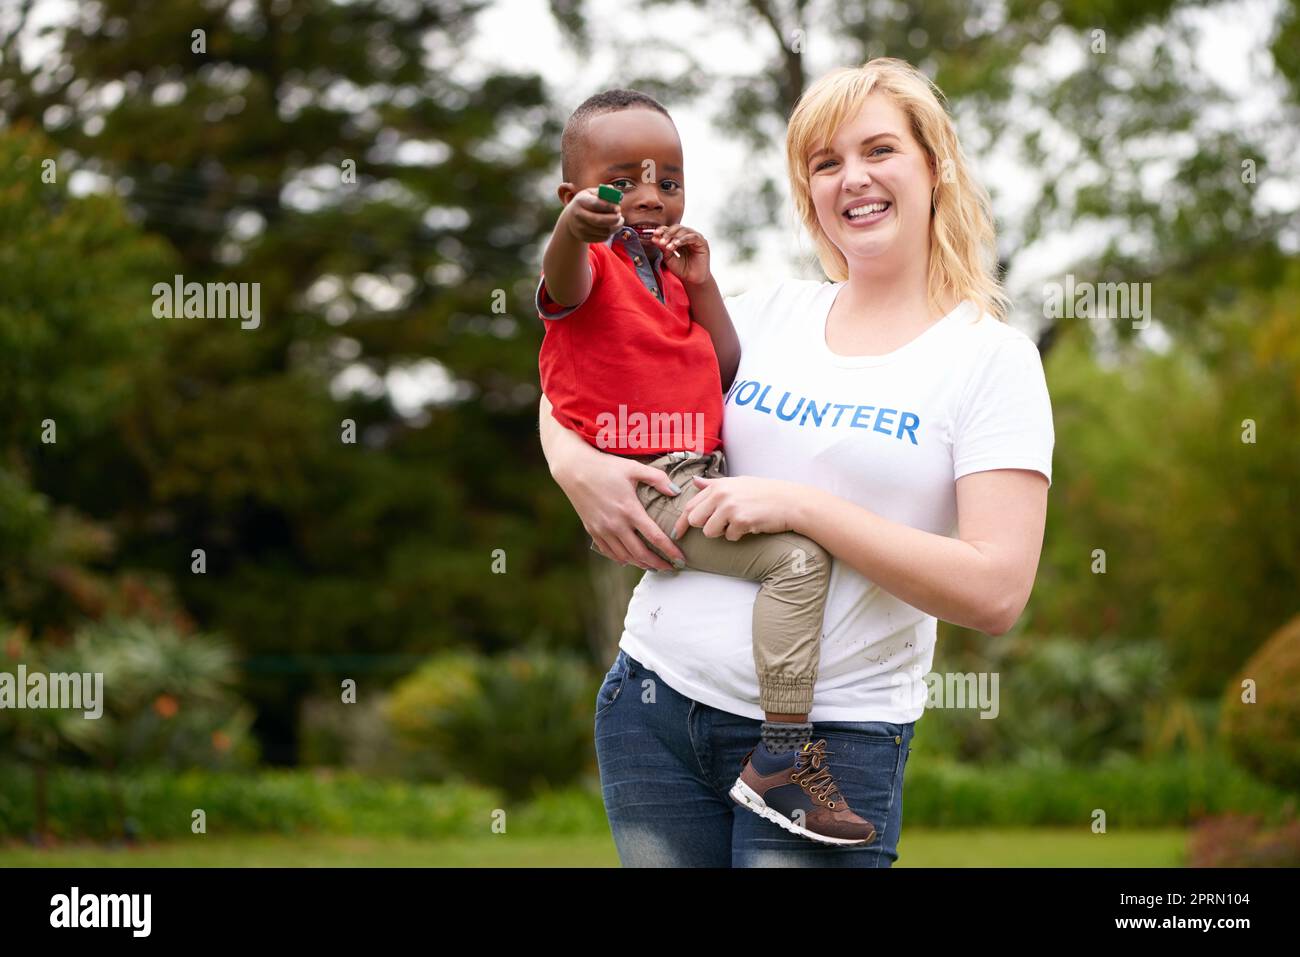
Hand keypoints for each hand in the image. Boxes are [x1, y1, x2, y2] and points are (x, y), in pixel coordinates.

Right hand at [554, 451, 687, 570]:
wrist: (574, 469)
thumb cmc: (606, 467)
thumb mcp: (634, 467)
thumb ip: (658, 479)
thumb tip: (676, 491)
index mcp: (629, 510)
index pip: (655, 537)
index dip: (670, 551)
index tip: (681, 559)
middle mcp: (616, 524)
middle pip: (641, 553)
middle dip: (658, 564)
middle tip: (671, 568)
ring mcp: (602, 529)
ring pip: (624, 556)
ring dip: (641, 564)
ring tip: (653, 566)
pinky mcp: (592, 530)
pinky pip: (608, 552)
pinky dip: (621, 559)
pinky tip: (628, 560)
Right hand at [560, 185, 623, 243]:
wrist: (571, 218)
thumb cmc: (586, 203)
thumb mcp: (591, 194)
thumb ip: (603, 192)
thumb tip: (613, 191)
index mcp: (580, 201)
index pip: (595, 204)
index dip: (608, 206)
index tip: (618, 207)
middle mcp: (578, 215)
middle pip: (599, 220)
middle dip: (613, 219)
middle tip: (620, 215)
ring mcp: (580, 228)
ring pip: (604, 231)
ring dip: (615, 226)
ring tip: (618, 220)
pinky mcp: (584, 238)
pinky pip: (603, 237)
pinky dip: (610, 232)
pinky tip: (610, 226)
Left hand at [652, 225, 710, 284]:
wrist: (692, 280)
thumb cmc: (682, 269)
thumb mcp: (668, 258)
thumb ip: (662, 247)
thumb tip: (654, 237)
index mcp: (678, 238)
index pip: (670, 230)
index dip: (662, 230)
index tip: (655, 234)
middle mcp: (687, 236)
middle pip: (677, 228)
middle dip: (668, 233)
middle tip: (662, 241)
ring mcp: (695, 238)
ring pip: (684, 231)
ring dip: (674, 237)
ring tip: (668, 246)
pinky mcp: (702, 242)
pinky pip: (692, 237)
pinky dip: (683, 239)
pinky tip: (676, 244)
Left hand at [670, 475, 798, 541]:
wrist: (791, 501)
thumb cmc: (765, 492)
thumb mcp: (738, 483)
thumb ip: (713, 485)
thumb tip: (694, 481)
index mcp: (718, 485)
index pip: (690, 506)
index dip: (681, 522)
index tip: (676, 534)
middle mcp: (721, 494)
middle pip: (695, 520)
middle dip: (705, 527)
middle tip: (722, 524)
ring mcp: (730, 507)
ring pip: (709, 532)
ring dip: (722, 532)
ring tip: (739, 523)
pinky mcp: (741, 520)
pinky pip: (729, 537)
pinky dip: (739, 535)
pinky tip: (751, 525)